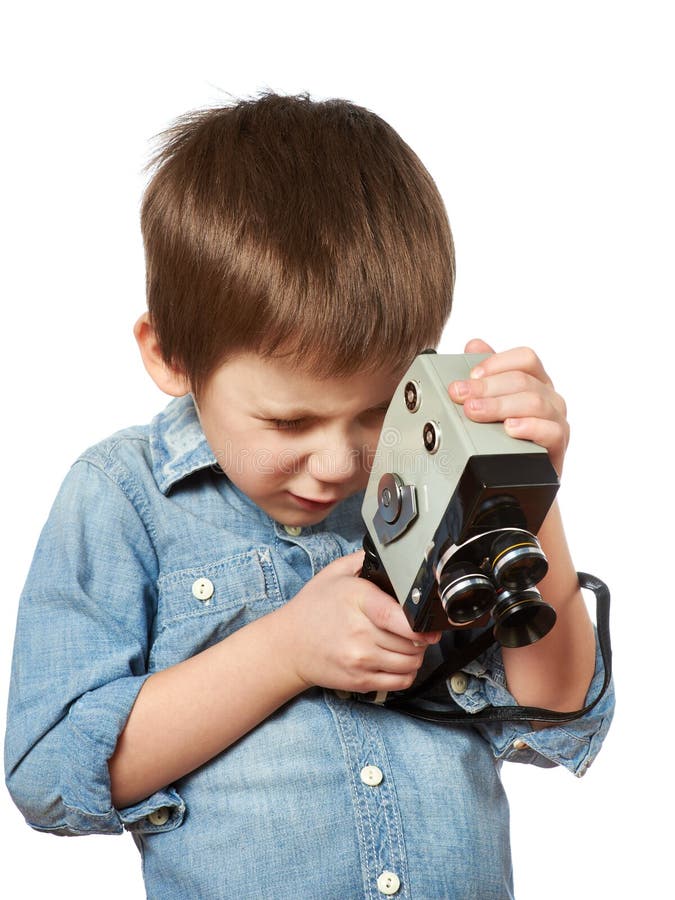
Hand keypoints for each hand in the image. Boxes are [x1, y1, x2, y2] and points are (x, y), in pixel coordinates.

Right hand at [281, 551, 439, 693]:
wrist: (288, 646)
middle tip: (412, 628)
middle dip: (420, 635)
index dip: (420, 623)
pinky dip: (407, 672)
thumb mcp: (335, 573)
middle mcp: (360, 633)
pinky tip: (398, 660)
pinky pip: (401, 682)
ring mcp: (360, 659)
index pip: (399, 617)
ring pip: (411, 662)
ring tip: (406, 643)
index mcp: (357, 601)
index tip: (427, 622)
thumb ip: (364, 560)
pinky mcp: (360, 680)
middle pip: (412, 641)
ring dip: (416, 653)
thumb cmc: (313, 608)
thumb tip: (392, 553)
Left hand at [447, 338, 569, 474]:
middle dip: (487, 387)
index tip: (471, 376)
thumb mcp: (492, 403)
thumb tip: (474, 344)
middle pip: (523, 381)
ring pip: (535, 402)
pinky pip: (552, 431)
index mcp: (535, 381)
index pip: (525, 359)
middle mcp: (549, 397)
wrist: (517, 478)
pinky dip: (529, 427)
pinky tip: (509, 429)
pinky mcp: (557, 446)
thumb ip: (485, 375)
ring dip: (500, 405)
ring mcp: (555, 420)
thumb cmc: (505, 437)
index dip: (497, 363)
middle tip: (460, 396)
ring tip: (475, 412)